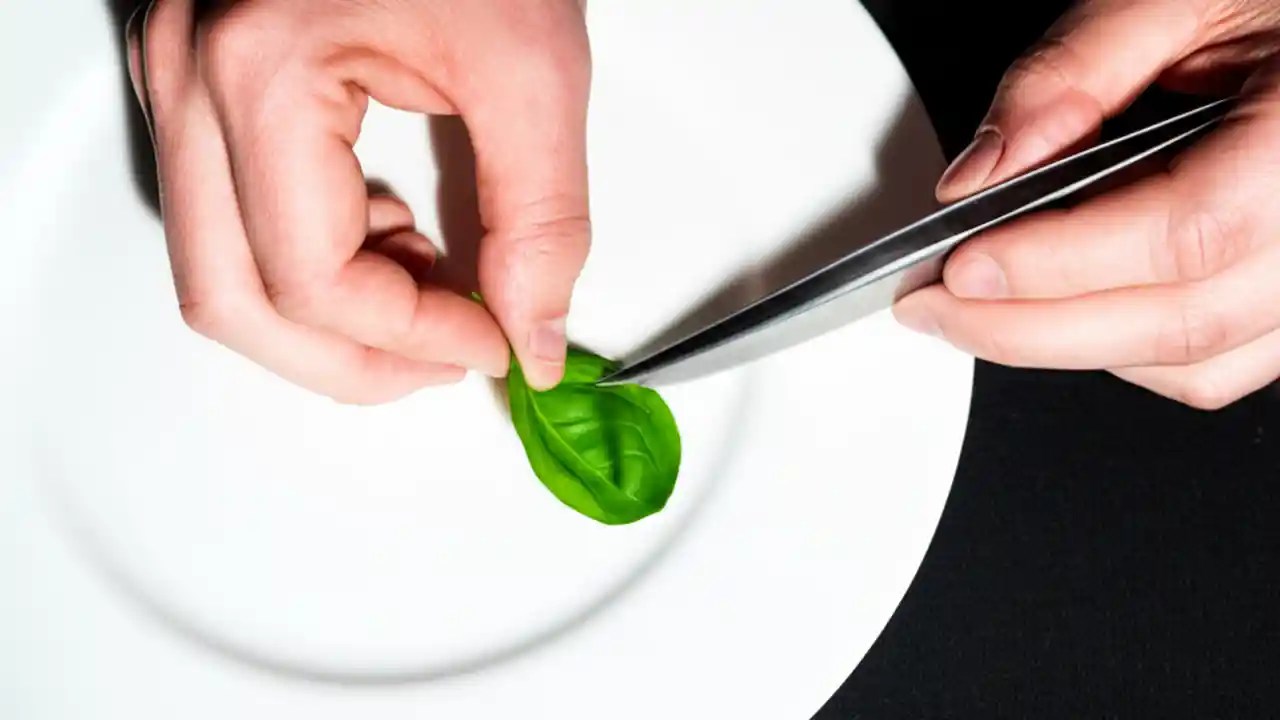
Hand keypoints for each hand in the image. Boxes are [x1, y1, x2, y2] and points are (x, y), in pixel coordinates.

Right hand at [125, 0, 590, 402]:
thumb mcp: (533, 64)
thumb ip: (543, 218)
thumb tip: (535, 332)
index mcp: (260, 69)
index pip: (312, 280)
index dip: (414, 340)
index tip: (493, 345)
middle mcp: (191, 77)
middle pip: (234, 301)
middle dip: (354, 361)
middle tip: (451, 359)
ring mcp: (183, 80)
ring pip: (223, 273)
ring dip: (331, 317)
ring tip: (432, 290)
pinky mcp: (206, 83)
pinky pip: (232, 221)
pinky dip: (315, 261)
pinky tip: (391, 234)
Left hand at [894, 0, 1279, 409]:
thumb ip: (1074, 71)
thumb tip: (981, 174)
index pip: (1185, 233)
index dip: (1058, 264)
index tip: (962, 266)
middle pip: (1180, 323)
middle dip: (1031, 329)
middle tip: (936, 308)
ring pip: (1193, 364)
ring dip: (1070, 347)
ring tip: (981, 309)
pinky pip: (1213, 363)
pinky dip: (1122, 350)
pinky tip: (1059, 308)